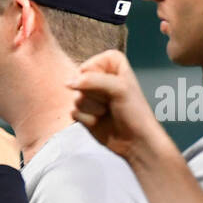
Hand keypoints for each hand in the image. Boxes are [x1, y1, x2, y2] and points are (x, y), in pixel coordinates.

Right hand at [66, 49, 165, 163]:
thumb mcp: (118, 88)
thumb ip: (91, 80)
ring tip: (107, 112)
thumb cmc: (134, 112)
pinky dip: (87, 118)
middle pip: (80, 80)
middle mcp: (100, 78)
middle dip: (93, 93)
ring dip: (91, 108)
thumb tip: (67, 83)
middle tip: (110, 100)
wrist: (134, 140)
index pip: (92, 62)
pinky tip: (99, 121)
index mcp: (113, 64)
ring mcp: (90, 96)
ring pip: (76, 96)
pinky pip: (74, 111)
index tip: (110, 84)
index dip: (97, 75)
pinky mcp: (83, 112)